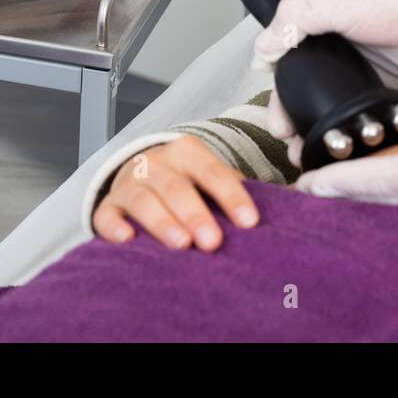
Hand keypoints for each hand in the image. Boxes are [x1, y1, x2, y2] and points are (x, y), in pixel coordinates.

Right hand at [92, 136, 259, 250]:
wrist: (140, 173)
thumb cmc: (186, 181)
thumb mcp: (210, 177)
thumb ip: (240, 190)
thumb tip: (291, 204)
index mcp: (188, 152)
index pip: (213, 171)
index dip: (232, 196)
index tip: (250, 223)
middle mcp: (157, 163)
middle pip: (177, 187)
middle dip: (197, 214)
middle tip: (214, 243)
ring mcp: (129, 183)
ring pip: (144, 199)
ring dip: (162, 222)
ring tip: (182, 245)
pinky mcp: (108, 205)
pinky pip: (106, 214)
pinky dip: (114, 227)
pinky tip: (127, 240)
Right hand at [252, 0, 397, 155]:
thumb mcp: (342, 2)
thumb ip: (297, 18)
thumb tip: (262, 49)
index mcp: (331, 28)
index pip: (293, 64)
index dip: (280, 94)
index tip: (277, 121)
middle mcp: (349, 56)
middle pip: (311, 97)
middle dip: (297, 124)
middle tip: (292, 145)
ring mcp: (371, 81)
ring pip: (336, 116)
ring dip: (323, 138)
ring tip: (315, 158)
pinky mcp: (395, 101)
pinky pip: (366, 125)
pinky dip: (355, 141)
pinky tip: (350, 157)